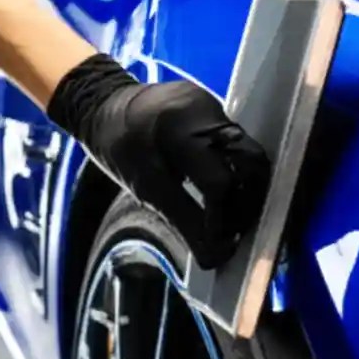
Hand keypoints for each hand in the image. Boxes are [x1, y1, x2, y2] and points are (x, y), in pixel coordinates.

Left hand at [85, 81, 270, 268]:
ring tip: (232, 218)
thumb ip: (182, 220)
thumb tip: (215, 256)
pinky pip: (240, 149)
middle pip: (250, 166)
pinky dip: (238, 177)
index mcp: (178, 130)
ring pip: (251, 157)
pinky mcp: (220, 112)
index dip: (223, 221)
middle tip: (233, 234)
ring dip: (247, 192)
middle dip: (246, 206)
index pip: (219, 182)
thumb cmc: (118, 146)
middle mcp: (206, 113)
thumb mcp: (143, 185)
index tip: (220, 246)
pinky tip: (226, 196)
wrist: (107, 103)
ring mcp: (217, 109)